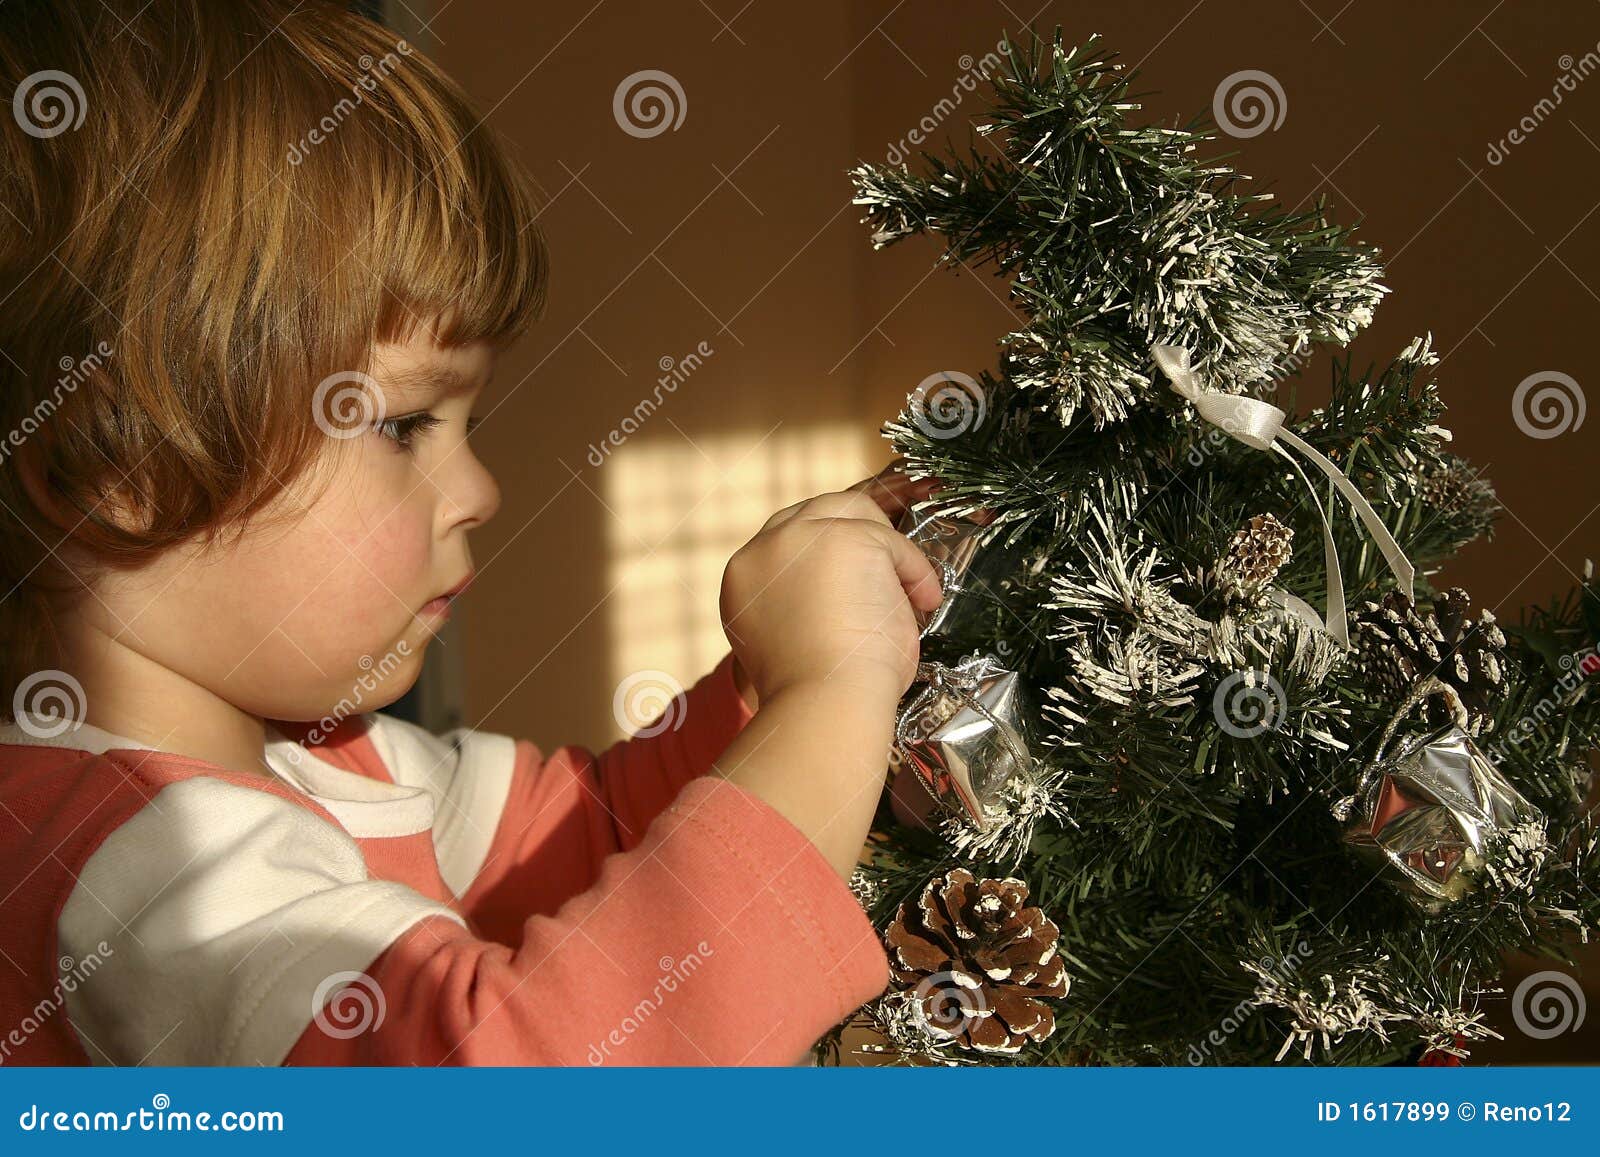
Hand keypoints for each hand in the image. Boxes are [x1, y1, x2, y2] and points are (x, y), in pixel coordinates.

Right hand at [719, 458, 946, 707]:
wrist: (824, 704)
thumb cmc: (816, 692)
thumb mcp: (789, 638)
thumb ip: (801, 602)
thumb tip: (845, 592)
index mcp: (744, 576)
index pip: (787, 540)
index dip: (826, 553)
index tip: (855, 578)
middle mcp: (765, 548)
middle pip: (818, 512)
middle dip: (859, 535)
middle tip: (888, 572)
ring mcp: (803, 536)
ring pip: (856, 513)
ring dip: (886, 550)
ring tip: (907, 593)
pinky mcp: (846, 538)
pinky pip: (893, 541)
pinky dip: (914, 570)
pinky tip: (923, 603)